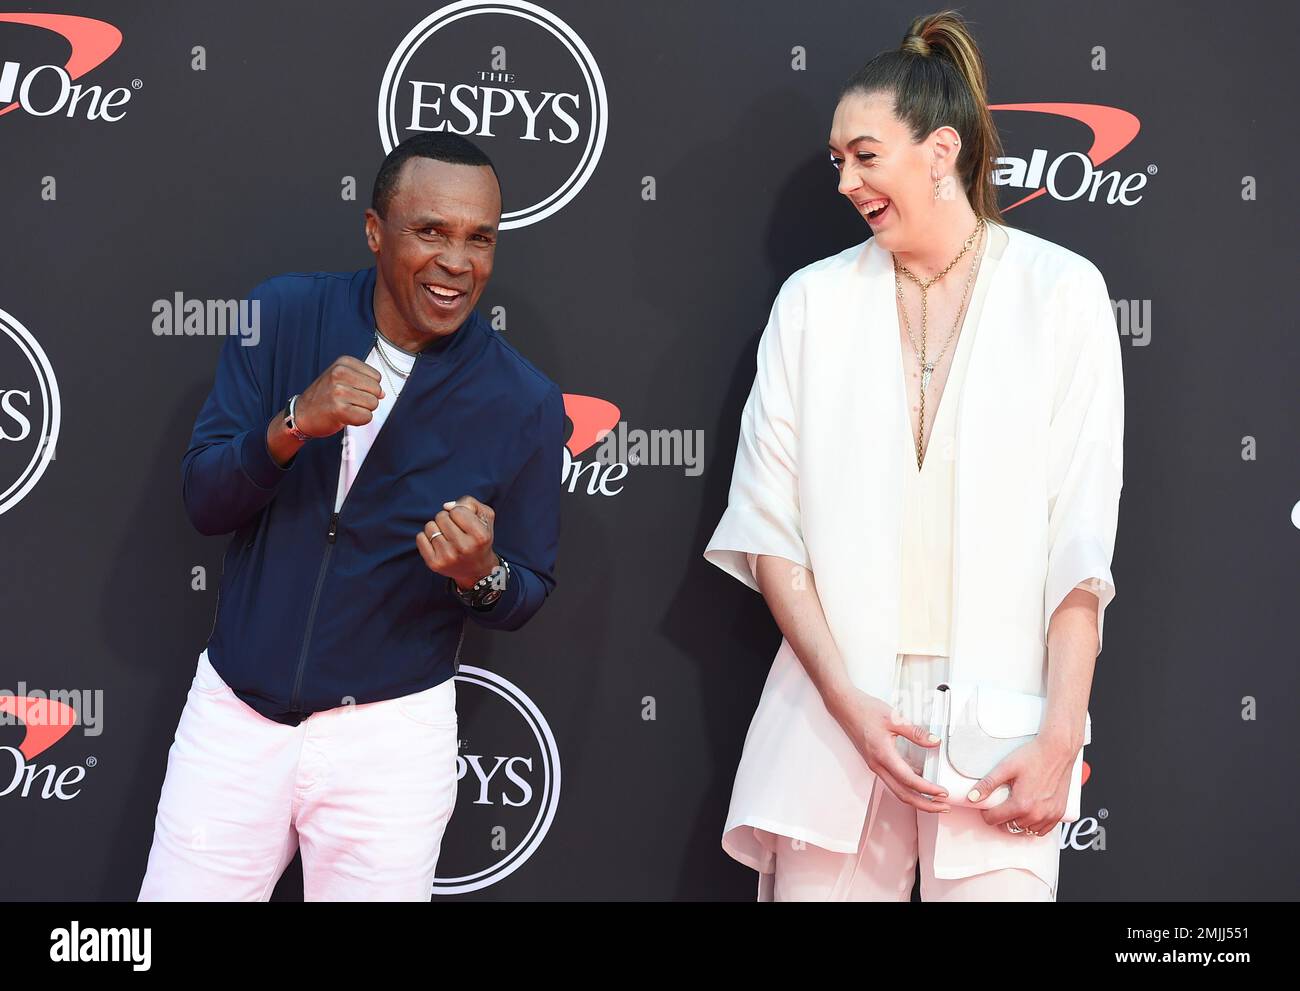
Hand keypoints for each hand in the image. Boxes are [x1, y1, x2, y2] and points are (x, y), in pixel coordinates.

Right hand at [292, 355, 384, 437]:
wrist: (301, 414)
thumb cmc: (324, 396)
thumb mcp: (340, 377)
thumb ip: (363, 380)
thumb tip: (383, 393)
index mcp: (343, 362)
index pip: (377, 377)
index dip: (369, 388)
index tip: (352, 390)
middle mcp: (339, 374)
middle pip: (377, 390)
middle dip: (367, 399)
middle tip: (350, 402)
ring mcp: (338, 391)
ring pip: (373, 404)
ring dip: (363, 410)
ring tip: (346, 408)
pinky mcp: (339, 409)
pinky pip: (366, 417)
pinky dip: (360, 420)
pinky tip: (346, 417)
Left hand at [416, 495, 497, 589]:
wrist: (476, 569)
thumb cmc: (479, 538)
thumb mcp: (485, 517)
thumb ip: (469, 503)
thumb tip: (446, 506)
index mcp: (480, 536)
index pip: (457, 510)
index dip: (459, 512)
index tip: (465, 523)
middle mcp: (465, 548)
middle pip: (441, 516)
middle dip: (447, 519)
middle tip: (455, 531)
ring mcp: (448, 557)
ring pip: (430, 526)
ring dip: (437, 528)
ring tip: (447, 537)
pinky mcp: (434, 564)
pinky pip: (420, 538)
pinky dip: (426, 537)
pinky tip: (438, 544)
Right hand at [828, 686, 951, 812]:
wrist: (845, 707)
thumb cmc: (865, 710)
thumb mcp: (894, 718)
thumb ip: (916, 733)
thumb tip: (934, 741)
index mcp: (883, 755)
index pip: (909, 780)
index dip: (928, 789)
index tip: (942, 792)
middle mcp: (878, 765)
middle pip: (903, 794)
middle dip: (924, 805)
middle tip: (943, 807)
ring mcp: (875, 765)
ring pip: (897, 790)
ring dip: (916, 798)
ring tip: (934, 800)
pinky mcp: (875, 762)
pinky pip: (893, 781)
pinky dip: (908, 787)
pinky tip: (919, 783)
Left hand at [965, 736, 1077, 834]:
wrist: (1057, 750)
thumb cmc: (1033, 756)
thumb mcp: (1005, 767)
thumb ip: (988, 784)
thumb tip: (972, 797)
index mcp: (1021, 804)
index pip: (994, 820)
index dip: (986, 812)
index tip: (987, 805)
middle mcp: (1036, 814)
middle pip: (1009, 827)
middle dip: (1001, 818)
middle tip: (1001, 804)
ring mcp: (1049, 816)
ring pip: (1025, 830)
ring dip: (1017, 822)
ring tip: (1014, 808)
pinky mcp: (1059, 814)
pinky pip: (1042, 831)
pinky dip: (1033, 825)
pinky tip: (1029, 814)